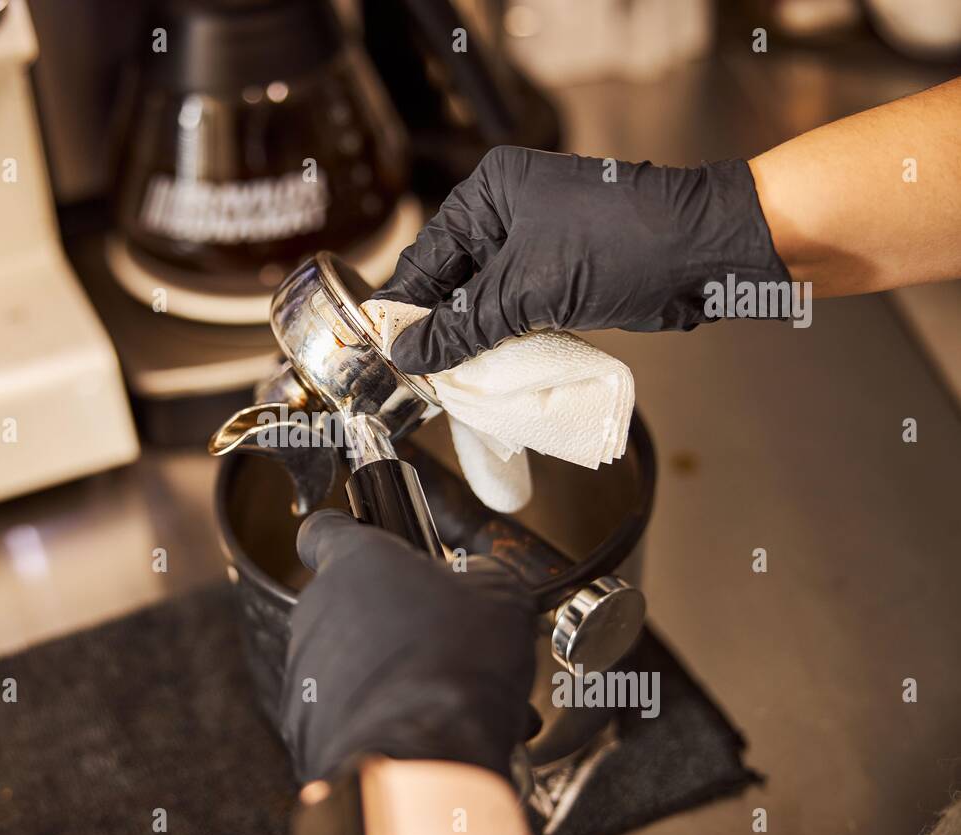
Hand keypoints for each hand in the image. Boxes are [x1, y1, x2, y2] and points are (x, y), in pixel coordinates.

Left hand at [280, 509, 540, 784]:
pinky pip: (343, 707)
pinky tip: (420, 723)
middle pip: (348, 601)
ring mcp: (305, 668)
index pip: (324, 529)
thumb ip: (476, 572)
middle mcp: (318, 609)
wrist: (427, 757)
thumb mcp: (500, 593)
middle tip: (438, 637)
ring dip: (388, 669)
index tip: (363, 544)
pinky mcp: (304, 722)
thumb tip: (478, 579)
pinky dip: (376, 713)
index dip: (347, 534)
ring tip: (440, 691)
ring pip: (348, 658)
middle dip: (390, 617)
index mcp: (356, 562)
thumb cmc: (457, 666)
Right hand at [377, 146, 790, 373]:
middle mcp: (505, 214)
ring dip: (469, 341)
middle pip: (450, 282)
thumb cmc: (624, 245)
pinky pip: (512, 314)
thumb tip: (411, 353)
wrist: (706, 253)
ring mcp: (534, 246)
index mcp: (489, 193)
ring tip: (447, 381)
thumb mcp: (530, 288)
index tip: (387, 353)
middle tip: (419, 376)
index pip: (427, 257)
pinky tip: (485, 372)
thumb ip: (463, 324)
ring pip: (481, 303)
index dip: (406, 308)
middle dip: (436, 329)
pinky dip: (500, 342)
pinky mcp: (558, 278)